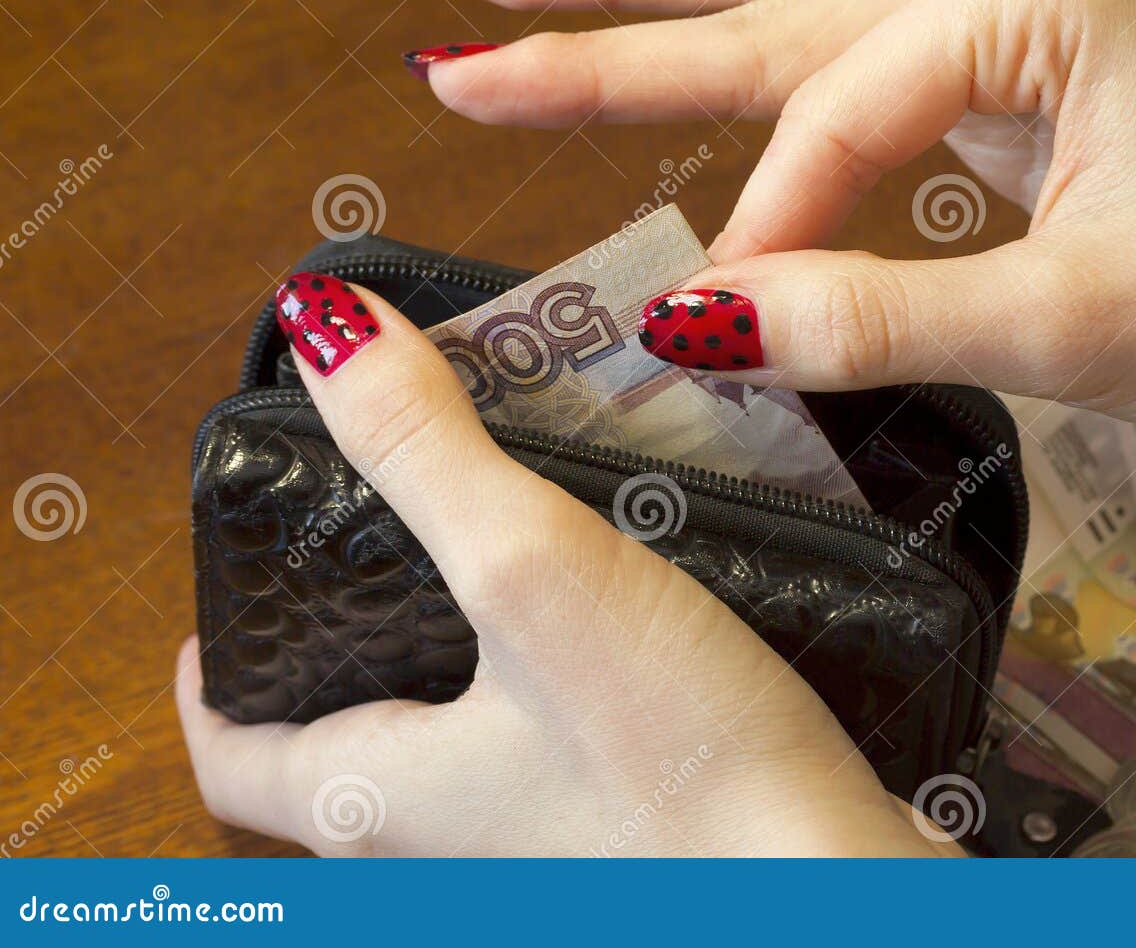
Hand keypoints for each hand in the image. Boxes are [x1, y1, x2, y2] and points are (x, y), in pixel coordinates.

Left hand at [177, 281, 948, 856]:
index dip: (208, 674)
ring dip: (467, 638)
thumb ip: (424, 451)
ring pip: (462, 734)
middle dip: (353, 635)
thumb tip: (323, 333)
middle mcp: (448, 843)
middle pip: (349, 738)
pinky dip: (561, 665)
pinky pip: (557, 740)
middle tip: (385, 524)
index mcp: (380, 803)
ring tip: (516, 527)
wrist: (839, 898)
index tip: (224, 597)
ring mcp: (544, 845)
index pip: (232, 755)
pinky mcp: (634, 826)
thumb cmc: (679, 773)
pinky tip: (631, 598)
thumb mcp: (531, 575)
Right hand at [420, 0, 1135, 436]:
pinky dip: (757, 1)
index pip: (830, 118)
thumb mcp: (1070, 325)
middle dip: (605, 32)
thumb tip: (703, 321)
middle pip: (764, 1)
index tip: (709, 324)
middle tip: (458, 31)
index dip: (761, 230)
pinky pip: (854, 15)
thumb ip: (875, 317)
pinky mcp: (1013, 37)